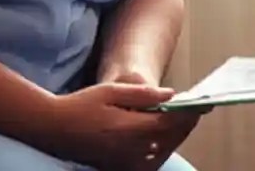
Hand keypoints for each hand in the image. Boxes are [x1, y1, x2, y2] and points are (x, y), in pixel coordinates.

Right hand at [38, 81, 202, 170]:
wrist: (52, 128)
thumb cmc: (80, 105)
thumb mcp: (111, 91)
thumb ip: (143, 94)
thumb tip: (171, 94)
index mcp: (130, 129)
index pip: (169, 122)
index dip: (188, 112)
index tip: (203, 102)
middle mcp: (131, 150)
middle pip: (169, 138)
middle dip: (186, 123)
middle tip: (200, 109)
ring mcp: (125, 162)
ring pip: (162, 150)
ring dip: (177, 135)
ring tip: (187, 119)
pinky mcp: (119, 167)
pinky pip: (150, 159)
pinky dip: (164, 146)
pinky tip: (167, 135)